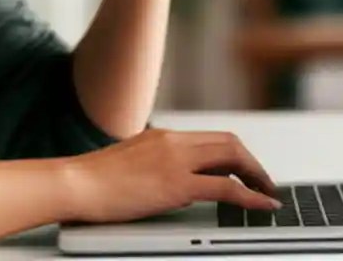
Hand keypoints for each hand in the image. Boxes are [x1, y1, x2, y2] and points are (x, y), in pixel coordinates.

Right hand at [60, 128, 281, 223]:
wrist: (74, 183)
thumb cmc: (93, 180)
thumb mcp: (130, 164)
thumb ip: (155, 167)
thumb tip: (174, 186)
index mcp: (164, 137)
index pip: (213, 138)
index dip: (236, 154)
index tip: (246, 170)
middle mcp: (174, 142)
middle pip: (229, 143)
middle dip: (252, 163)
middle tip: (264, 182)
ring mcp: (176, 161)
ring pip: (233, 158)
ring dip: (256, 175)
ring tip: (267, 194)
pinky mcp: (176, 184)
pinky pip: (226, 188)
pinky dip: (250, 196)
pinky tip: (261, 205)